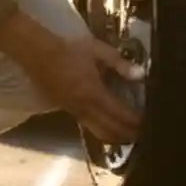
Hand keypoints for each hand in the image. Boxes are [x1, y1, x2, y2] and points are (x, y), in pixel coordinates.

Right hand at [0, 12, 141, 144]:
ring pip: (97, 132)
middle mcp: (84, 108)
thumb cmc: (67, 48)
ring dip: (114, 136)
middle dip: (128, 135)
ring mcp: (73, 111)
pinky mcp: (64, 110)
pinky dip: (100, 129)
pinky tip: (106, 123)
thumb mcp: (96, 50)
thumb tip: (141, 75)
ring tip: (127, 135)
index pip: (120, 115)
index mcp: (94, 93)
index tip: (149, 123)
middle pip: (110, 130)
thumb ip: (119, 63)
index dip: (136, 122)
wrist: (36, 52)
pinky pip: (87, 125)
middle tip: (143, 135)